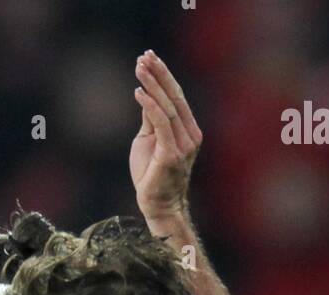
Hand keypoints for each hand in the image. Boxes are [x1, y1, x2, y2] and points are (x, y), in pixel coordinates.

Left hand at [130, 50, 201, 223]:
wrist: (157, 206)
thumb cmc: (151, 175)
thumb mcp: (150, 140)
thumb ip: (151, 119)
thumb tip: (147, 94)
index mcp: (188, 130)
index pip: (176, 97)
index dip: (163, 75)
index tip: (150, 57)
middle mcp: (190, 135)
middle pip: (175, 96)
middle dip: (159, 74)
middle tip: (145, 55)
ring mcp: (183, 145)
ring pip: (168, 107)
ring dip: (153, 85)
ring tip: (139, 67)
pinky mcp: (172, 154)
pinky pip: (161, 124)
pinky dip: (150, 106)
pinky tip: (138, 92)